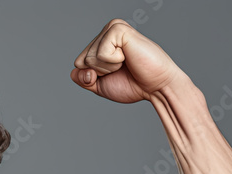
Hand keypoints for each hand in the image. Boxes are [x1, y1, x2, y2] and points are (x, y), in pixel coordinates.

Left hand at [70, 19, 184, 102]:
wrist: (156, 87)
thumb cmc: (134, 85)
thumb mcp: (101, 85)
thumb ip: (84, 79)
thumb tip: (75, 70)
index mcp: (103, 42)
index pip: (79, 63)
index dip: (92, 76)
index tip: (114, 74)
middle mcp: (107, 31)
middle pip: (82, 60)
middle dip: (99, 72)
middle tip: (122, 69)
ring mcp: (113, 28)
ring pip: (89, 57)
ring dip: (107, 67)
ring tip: (126, 62)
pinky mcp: (119, 29)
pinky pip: (100, 54)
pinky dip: (113, 62)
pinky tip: (128, 57)